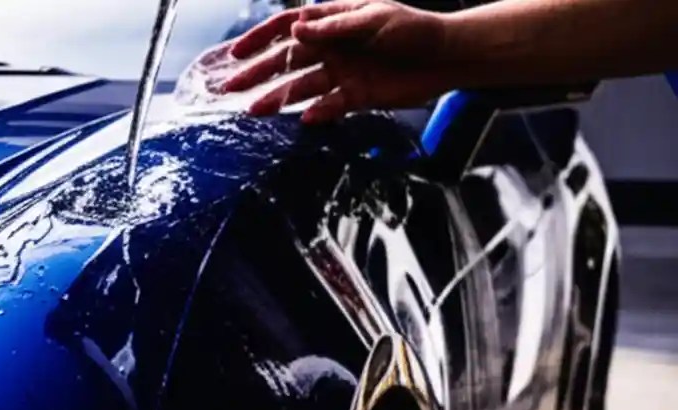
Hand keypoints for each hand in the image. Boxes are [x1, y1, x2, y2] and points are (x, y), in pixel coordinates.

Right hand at [221, 0, 455, 123]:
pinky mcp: (355, 97)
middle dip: (257, 72)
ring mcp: (341, 74)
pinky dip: (317, 113)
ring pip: (302, 86)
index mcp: (334, 22)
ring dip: (278, 97)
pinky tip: (303, 119)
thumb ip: (335, 27)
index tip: (238, 53)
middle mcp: (332, 48)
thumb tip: (297, 30)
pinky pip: (329, 107)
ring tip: (255, 110)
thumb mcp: (375, 19)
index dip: (261, 38)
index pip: (289, 27)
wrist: (447, 57)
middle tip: (231, 87)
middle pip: (287, 60)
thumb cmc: (414, 30)